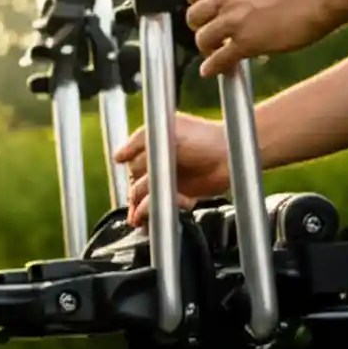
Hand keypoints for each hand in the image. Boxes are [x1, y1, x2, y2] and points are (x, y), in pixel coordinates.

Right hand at [114, 113, 229, 226]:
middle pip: (137, 185)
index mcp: (152, 147)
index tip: (139, 178)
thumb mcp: (167, 130)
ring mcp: (169, 181)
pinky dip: (160, 211)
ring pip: (147, 199)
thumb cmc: (202, 137)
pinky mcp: (181, 195)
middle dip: (136, 196)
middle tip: (139, 202)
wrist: (230, 154)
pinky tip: (163, 212)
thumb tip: (117, 157)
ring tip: (140, 218)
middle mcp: (158, 164)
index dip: (134, 172)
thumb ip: (138, 141)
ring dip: (144, 208)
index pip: (132, 165)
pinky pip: (164, 206)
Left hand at [185, 0, 345, 77]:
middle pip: (193, 17)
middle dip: (200, 28)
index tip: (203, 14)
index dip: (197, 5)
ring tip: (217, 53)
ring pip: (202, 39)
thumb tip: (228, 4)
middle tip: (212, 35)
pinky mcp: (245, 41)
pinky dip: (212, 68)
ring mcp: (234, 19)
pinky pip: (218, 59)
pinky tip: (212, 71)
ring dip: (207, 49)